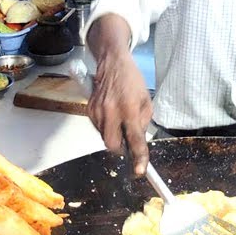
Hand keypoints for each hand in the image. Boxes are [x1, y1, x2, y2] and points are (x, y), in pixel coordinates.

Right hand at [87, 51, 151, 175]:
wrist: (112, 63)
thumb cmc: (132, 81)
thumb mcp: (146, 101)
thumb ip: (143, 122)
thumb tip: (137, 140)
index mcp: (129, 109)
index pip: (134, 139)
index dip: (138, 157)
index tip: (140, 171)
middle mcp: (111, 112)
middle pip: (113, 145)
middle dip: (121, 149)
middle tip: (128, 142)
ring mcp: (97, 112)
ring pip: (104, 138)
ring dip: (114, 136)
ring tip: (121, 121)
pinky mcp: (89, 110)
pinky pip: (98, 128)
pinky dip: (107, 127)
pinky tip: (112, 115)